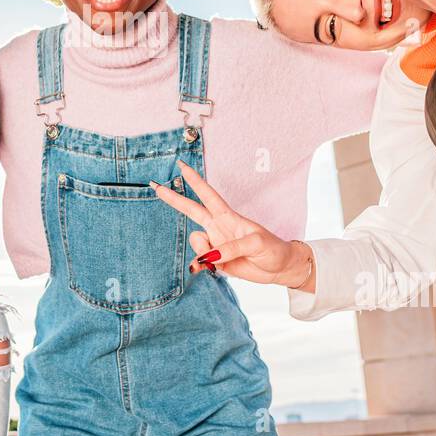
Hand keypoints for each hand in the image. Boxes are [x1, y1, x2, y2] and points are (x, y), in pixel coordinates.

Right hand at [151, 159, 312, 289]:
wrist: (280, 269)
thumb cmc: (273, 249)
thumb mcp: (257, 243)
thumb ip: (231, 248)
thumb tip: (208, 257)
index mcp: (229, 217)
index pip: (208, 195)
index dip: (195, 181)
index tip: (182, 166)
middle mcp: (219, 227)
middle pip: (191, 210)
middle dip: (174, 199)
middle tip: (155, 186)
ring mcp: (216, 244)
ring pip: (195, 241)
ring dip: (201, 250)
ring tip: (216, 260)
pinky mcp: (216, 262)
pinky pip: (200, 261)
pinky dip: (199, 265)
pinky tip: (203, 268)